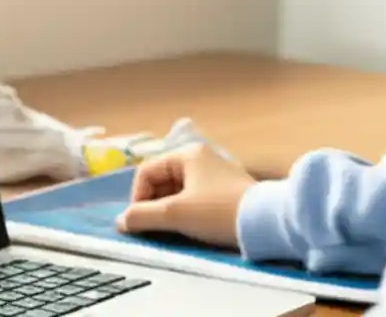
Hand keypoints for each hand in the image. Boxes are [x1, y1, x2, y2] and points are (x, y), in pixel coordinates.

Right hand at [115, 144, 256, 248]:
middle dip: (151, 205)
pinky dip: (183, 213)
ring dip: (166, 211)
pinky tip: (187, 229)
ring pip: (176, 191)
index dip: (137, 197)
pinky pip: (193, 199)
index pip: (146, 171)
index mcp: (187, 154)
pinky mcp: (224, 192)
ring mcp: (214, 174)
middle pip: (161, 180)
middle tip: (151, 229)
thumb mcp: (176, 214)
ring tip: (169, 231)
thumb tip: (121, 222)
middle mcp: (200, 158)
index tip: (139, 222)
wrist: (264, 223)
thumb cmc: (218, 211)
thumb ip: (142, 216)